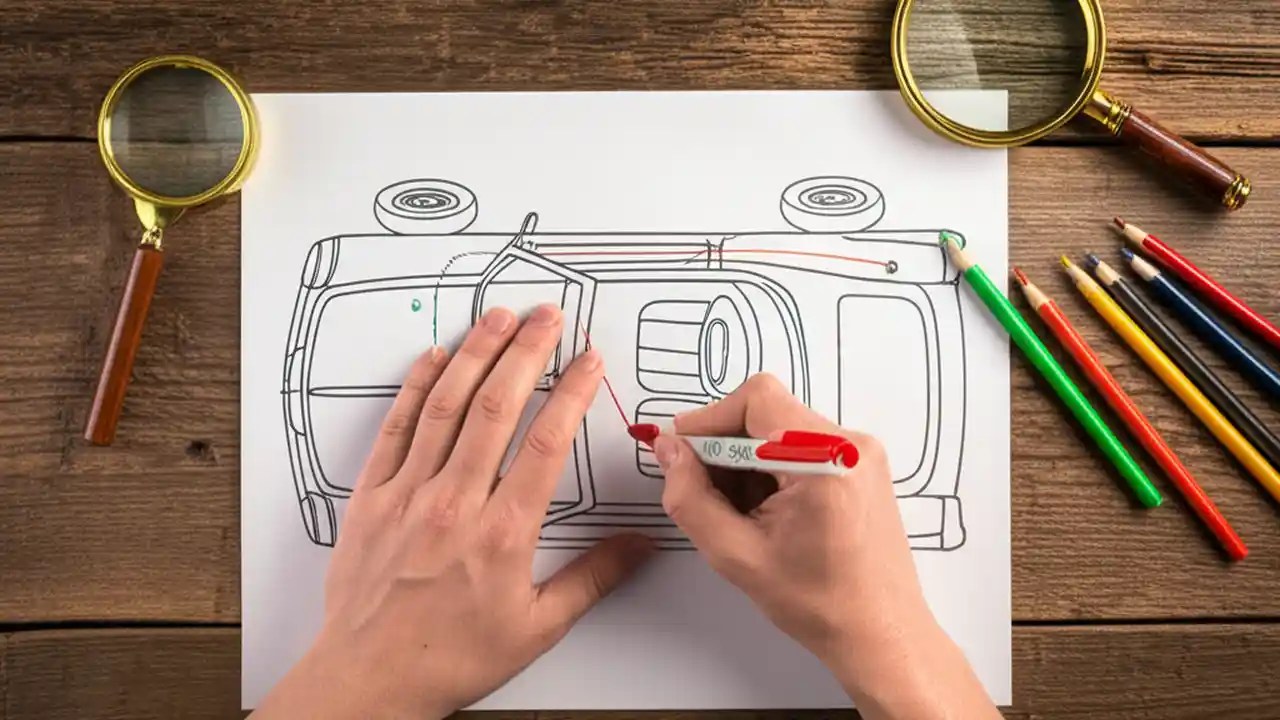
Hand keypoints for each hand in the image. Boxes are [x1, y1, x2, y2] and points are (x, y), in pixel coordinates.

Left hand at [253, 305, 653, 719]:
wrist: (370, 678)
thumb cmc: (451, 658)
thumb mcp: (537, 628)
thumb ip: (593, 579)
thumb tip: (641, 546)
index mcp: (503, 533)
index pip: (546, 442)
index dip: (571, 392)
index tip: (589, 359)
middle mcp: (455, 502)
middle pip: (496, 407)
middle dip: (526, 351)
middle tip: (548, 314)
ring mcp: (408, 494)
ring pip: (446, 406)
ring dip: (475, 354)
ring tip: (499, 316)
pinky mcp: (370, 497)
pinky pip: (395, 428)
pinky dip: (414, 387)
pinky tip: (432, 356)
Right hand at [655, 374, 996, 718]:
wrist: (881, 633)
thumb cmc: (819, 604)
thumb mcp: (735, 555)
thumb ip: (691, 497)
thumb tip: (668, 449)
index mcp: (826, 460)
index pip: (757, 400)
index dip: (709, 419)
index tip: (680, 450)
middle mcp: (851, 444)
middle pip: (768, 412)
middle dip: (726, 446)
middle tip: (704, 491)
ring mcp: (862, 452)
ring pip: (782, 428)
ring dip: (748, 460)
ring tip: (741, 512)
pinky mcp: (863, 465)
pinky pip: (804, 445)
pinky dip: (773, 467)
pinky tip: (768, 511)